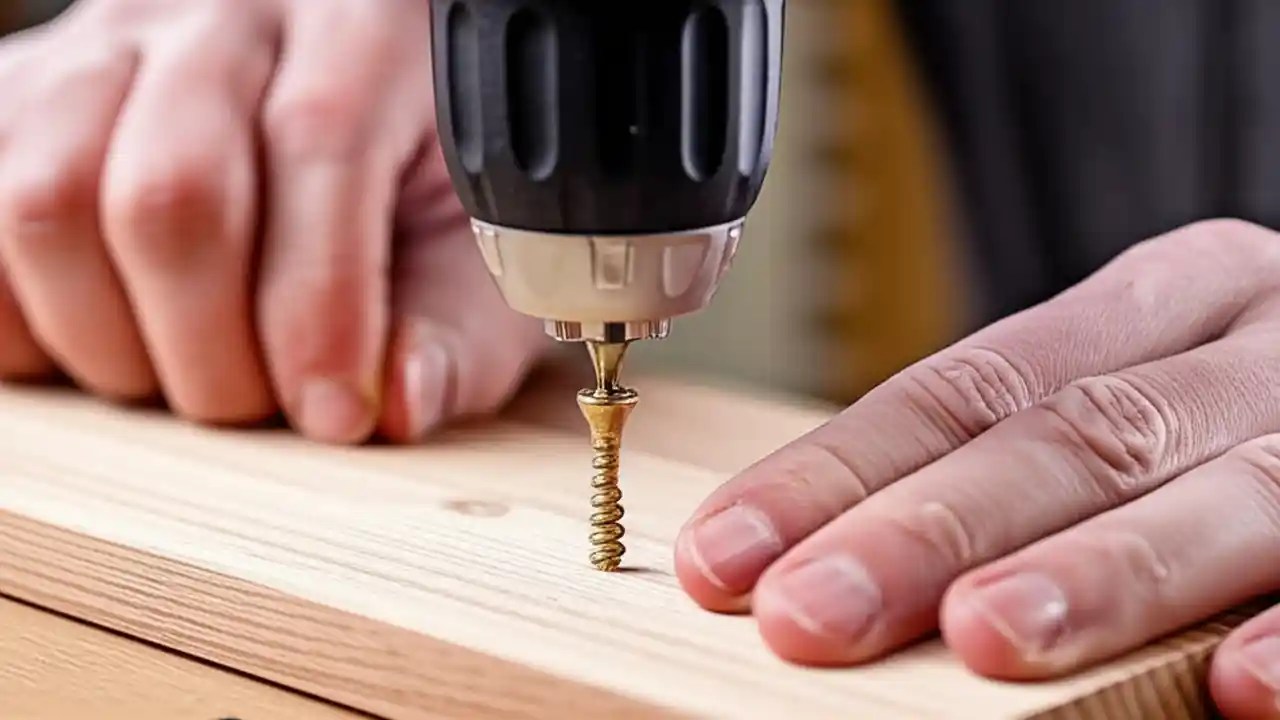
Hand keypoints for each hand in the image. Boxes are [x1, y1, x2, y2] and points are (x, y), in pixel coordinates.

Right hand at [0, 0, 547, 442]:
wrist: (340, 109)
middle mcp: (223, 14)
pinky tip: (106, 333)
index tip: (335, 414)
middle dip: (212, 351)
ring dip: (111, 339)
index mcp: (362, 28)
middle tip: (258, 407)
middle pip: (170, 190)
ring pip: (47, 201)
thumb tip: (397, 401)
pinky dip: (23, 312)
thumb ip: (458, 328)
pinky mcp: (23, 92)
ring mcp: (105, 46)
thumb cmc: (421, 192)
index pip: (319, 147)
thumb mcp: (477, 254)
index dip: (319, 305)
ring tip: (181, 372)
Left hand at [675, 218, 1279, 717]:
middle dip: (932, 532)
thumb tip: (836, 563)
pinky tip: (1240, 689)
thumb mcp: (1134, 394)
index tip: (729, 558)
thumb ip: (1019, 462)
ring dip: (1100, 573)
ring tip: (989, 637)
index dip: (836, 476)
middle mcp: (1245, 345)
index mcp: (1152, 303)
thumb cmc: (1238, 407)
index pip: (960, 386)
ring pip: (1217, 491)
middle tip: (817, 614)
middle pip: (1067, 435)